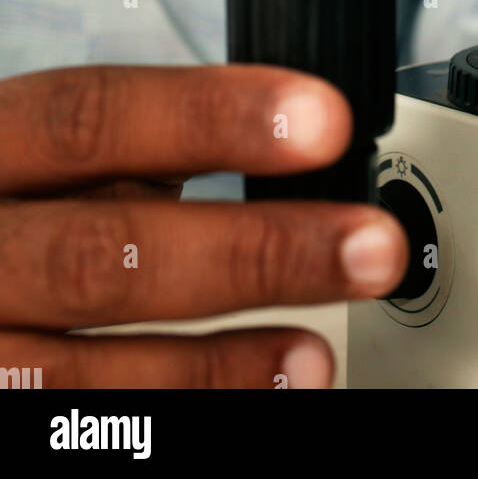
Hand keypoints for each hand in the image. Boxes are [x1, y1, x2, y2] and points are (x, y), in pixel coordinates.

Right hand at [0, 64, 407, 387]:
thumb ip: (132, 153)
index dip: (210, 116)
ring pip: (81, 373)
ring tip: (315, 359)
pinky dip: (165, 424)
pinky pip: (68, 435)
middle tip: (367, 244)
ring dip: (215, 369)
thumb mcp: (36, 158)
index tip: (322, 123)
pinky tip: (247, 408)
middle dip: (252, 251)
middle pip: (105, 254)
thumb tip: (276, 140)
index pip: (93, 118)